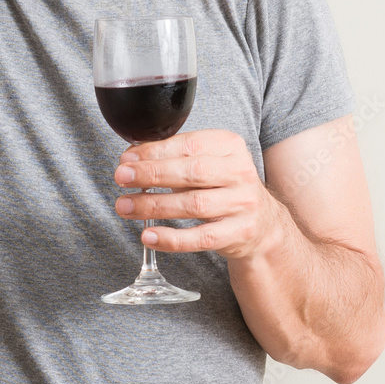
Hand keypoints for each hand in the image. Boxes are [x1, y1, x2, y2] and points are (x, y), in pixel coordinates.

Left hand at [113, 130, 281, 259]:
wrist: (263, 223)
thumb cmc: (224, 187)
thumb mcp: (209, 163)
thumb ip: (175, 159)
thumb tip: (132, 160)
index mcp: (230, 147)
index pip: (189, 145)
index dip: (155, 151)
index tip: (128, 159)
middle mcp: (240, 172)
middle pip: (192, 172)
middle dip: (152, 174)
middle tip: (121, 178)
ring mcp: (242, 204)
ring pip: (194, 205)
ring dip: (154, 205)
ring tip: (126, 206)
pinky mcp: (239, 233)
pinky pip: (200, 237)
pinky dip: (172, 238)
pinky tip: (148, 235)